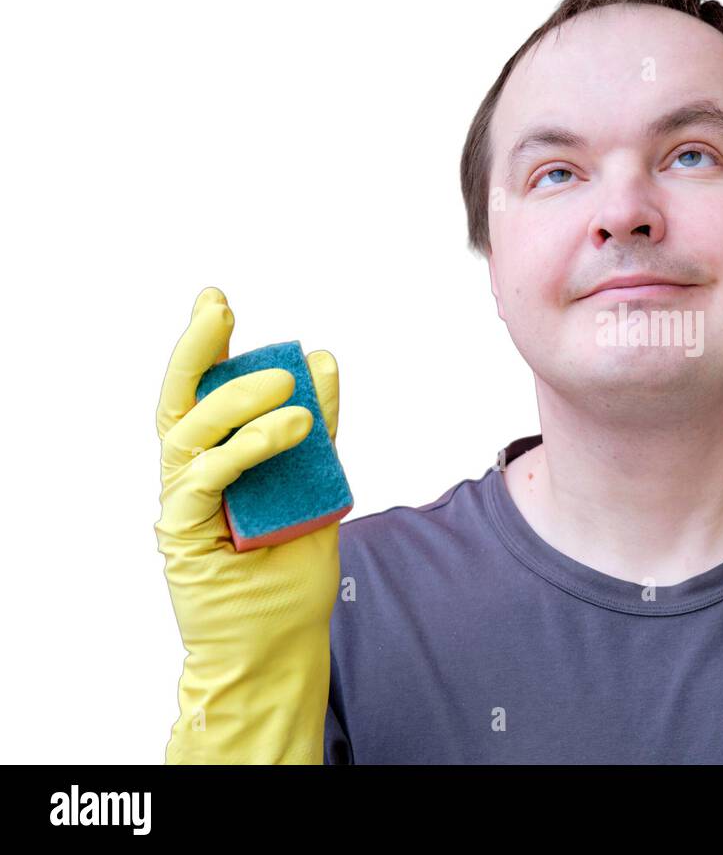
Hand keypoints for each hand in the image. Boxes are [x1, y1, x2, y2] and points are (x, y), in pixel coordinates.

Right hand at [155, 286, 339, 762]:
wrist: (279, 645)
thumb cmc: (291, 569)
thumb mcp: (316, 485)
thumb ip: (317, 431)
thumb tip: (321, 360)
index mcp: (216, 461)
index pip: (201, 392)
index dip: (203, 345)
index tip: (215, 300)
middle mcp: (190, 477)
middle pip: (178, 401)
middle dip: (195, 350)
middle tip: (220, 310)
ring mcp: (183, 507)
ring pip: (190, 436)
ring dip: (238, 403)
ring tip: (290, 390)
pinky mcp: (184, 539)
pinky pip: (203, 483)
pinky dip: (242, 451)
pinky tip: (285, 433)